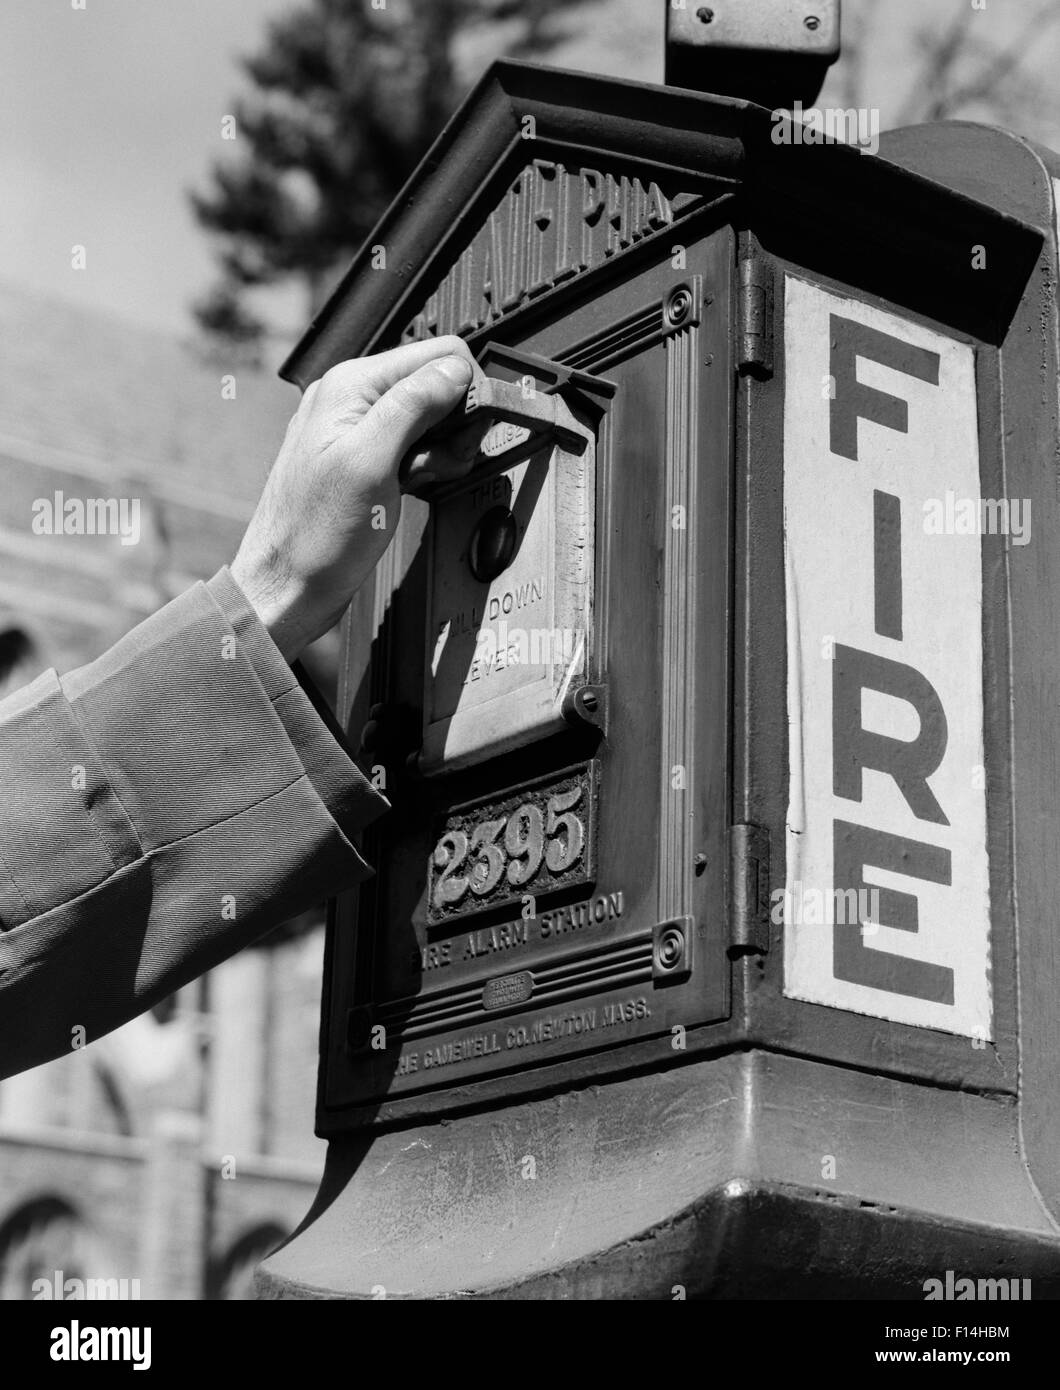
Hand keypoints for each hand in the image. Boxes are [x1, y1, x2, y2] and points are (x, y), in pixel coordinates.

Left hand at [231, 335, 479, 661]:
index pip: (441, 354)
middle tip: (431, 468)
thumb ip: (413, 407)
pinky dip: (425, 469)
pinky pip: (415, 448)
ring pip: (432, 420)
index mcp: (351, 384)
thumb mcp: (371, 464)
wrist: (285, 589)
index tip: (464, 436)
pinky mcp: (366, 459)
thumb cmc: (314, 537)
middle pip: (439, 385)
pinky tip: (409, 490)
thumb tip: (456, 369)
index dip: (465, 393)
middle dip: (453, 427)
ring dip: (440, 453)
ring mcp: (358, 429)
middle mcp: (353, 398)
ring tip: (415, 483)